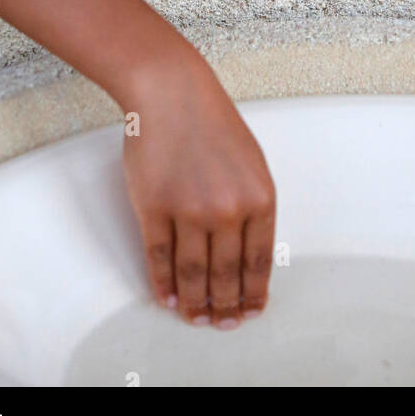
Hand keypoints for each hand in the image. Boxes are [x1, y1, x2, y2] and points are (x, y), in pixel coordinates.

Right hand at [121, 40, 276, 328]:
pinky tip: (168, 297)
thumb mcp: (251, 162)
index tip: (250, 311)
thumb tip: (246, 255)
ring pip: (193, 274)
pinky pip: (160, 259)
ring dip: (194, 303)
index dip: (253, 293)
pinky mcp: (155, 208)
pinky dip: (164, 284)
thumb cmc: (212, 121)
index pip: (259, 262)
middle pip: (226, 275)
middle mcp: (228, 208)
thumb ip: (252, 205)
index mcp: (259, 196)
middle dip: (225, 306)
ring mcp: (189, 210)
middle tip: (221, 323)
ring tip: (194, 317)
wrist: (172, 92)